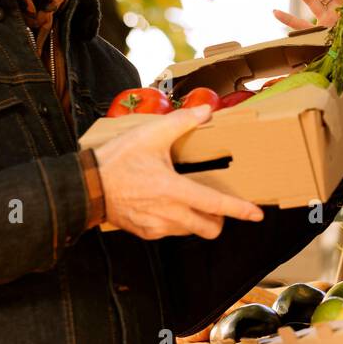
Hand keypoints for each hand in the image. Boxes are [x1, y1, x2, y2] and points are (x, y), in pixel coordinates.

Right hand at [91, 105, 264, 239]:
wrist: (85, 186)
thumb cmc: (117, 160)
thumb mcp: (150, 134)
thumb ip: (181, 122)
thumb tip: (207, 110)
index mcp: (174, 192)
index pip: (215, 205)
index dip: (239, 210)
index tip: (257, 214)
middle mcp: (169, 214)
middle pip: (209, 227)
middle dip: (219, 219)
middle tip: (215, 202)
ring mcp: (156, 227)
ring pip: (191, 230)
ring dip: (196, 219)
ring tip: (187, 198)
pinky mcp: (145, 233)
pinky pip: (171, 232)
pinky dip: (176, 221)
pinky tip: (166, 204)